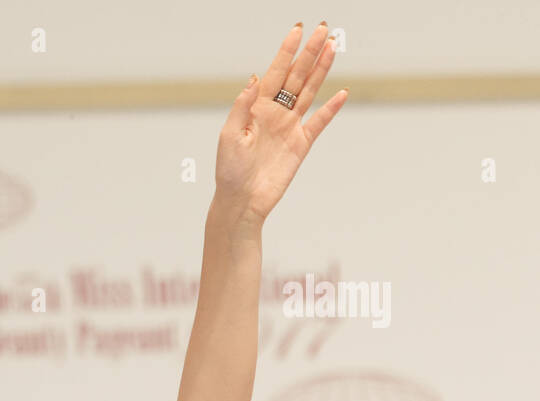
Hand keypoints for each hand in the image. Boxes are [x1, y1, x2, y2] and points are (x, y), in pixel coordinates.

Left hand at [213, 22, 347, 227]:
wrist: (242, 201)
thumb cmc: (229, 171)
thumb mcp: (229, 136)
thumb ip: (242, 106)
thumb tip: (254, 79)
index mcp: (256, 109)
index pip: (274, 73)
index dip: (286, 51)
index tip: (297, 30)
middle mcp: (274, 114)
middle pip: (296, 77)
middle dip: (309, 53)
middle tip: (324, 29)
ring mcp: (289, 128)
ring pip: (309, 92)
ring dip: (321, 70)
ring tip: (332, 48)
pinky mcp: (301, 145)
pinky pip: (319, 122)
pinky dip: (330, 108)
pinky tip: (341, 93)